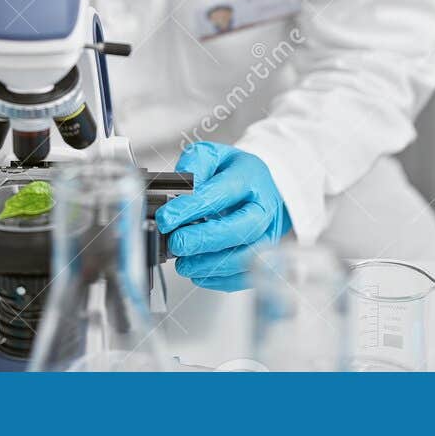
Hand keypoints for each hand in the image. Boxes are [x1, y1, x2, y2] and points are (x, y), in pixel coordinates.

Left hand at [155, 142, 291, 291]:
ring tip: (183, 263)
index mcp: (250, 177)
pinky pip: (244, 277)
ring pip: (245, 258)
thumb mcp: (214, 155)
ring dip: (210, 265)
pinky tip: (198, 272)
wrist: (263, 188)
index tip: (166, 218)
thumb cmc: (235, 173)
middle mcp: (264, 208)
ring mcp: (267, 235)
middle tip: (176, 243)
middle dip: (204, 240)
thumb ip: (194, 165)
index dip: (192, 208)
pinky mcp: (264, 259)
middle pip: (241, 229)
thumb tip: (176, 188)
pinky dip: (219, 280)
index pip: (221, 194)